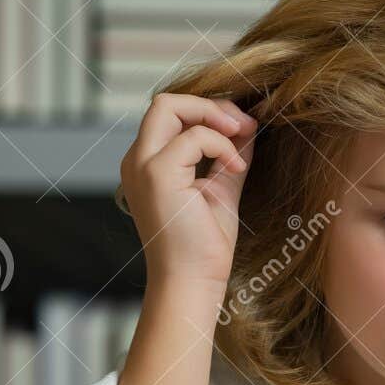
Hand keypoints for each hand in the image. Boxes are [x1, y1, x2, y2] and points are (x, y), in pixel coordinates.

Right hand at [118, 92, 256, 284]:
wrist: (194, 282)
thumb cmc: (204, 246)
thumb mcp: (220, 188)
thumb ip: (229, 155)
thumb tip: (247, 126)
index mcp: (148, 164)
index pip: (171, 116)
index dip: (208, 113)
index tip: (243, 128)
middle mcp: (137, 161)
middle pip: (165, 102)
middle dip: (209, 105)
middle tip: (242, 125)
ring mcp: (143, 165)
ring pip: (169, 105)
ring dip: (214, 115)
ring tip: (241, 138)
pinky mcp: (157, 174)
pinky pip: (193, 135)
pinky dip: (221, 144)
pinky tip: (235, 169)